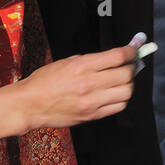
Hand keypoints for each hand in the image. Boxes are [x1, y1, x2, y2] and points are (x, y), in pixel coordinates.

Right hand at [15, 43, 136, 131]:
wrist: (30, 104)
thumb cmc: (45, 81)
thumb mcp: (67, 61)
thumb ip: (91, 60)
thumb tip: (113, 58)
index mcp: (81, 65)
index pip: (117, 56)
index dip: (131, 51)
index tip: (134, 48)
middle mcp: (89, 83)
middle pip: (126, 74)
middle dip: (132, 67)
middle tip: (130, 64)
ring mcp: (91, 101)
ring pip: (126, 92)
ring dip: (128, 84)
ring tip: (123, 80)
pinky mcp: (92, 115)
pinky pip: (118, 107)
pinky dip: (121, 99)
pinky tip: (115, 94)